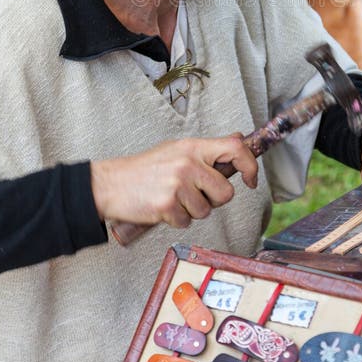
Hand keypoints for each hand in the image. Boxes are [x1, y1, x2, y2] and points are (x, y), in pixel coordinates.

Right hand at [91, 134, 257, 228]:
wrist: (111, 184)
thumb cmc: (145, 169)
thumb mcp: (176, 150)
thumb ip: (207, 150)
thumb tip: (239, 139)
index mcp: (192, 147)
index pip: (235, 149)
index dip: (250, 165)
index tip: (250, 180)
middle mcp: (188, 163)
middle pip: (225, 192)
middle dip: (213, 200)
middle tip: (193, 194)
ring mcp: (178, 184)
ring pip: (206, 211)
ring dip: (191, 211)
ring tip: (172, 199)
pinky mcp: (167, 205)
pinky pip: (186, 222)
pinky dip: (175, 220)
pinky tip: (162, 208)